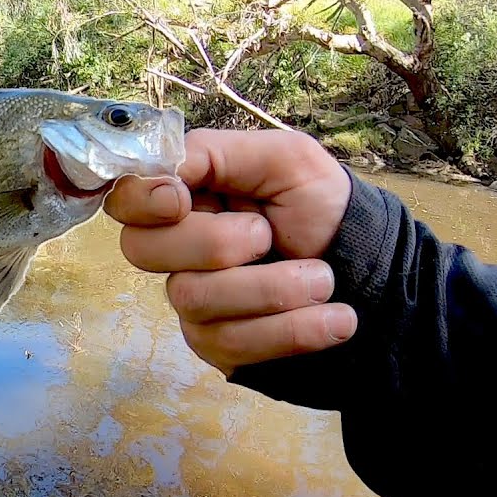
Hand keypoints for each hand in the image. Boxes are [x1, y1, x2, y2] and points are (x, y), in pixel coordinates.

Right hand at [104, 128, 358, 375]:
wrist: (373, 272)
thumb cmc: (324, 208)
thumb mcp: (286, 158)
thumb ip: (218, 151)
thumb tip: (164, 171)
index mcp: (187, 197)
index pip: (124, 199)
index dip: (141, 201)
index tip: (181, 200)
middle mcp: (178, 250)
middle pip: (143, 251)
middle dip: (216, 243)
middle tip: (269, 236)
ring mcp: (193, 300)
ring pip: (193, 298)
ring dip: (272, 288)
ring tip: (324, 280)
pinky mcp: (217, 345)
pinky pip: (232, 342)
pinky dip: (294, 329)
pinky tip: (334, 318)